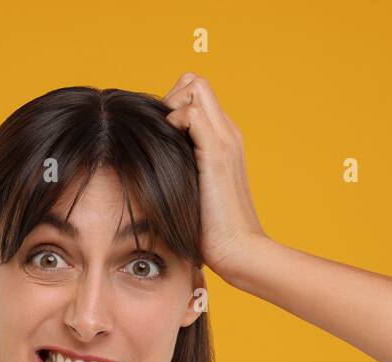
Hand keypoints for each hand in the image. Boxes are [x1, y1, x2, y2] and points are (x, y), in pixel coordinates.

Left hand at [161, 73, 267, 283]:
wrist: (239, 250)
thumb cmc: (212, 231)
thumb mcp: (193, 193)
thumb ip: (181, 172)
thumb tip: (152, 169)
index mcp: (222, 140)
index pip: (197, 95)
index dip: (173, 105)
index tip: (159, 136)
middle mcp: (227, 133)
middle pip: (196, 81)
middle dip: (170, 96)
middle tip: (158, 133)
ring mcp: (224, 140)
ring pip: (196, 86)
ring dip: (171, 105)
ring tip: (163, 140)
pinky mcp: (217, 154)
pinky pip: (193, 113)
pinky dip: (174, 121)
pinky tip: (168, 149)